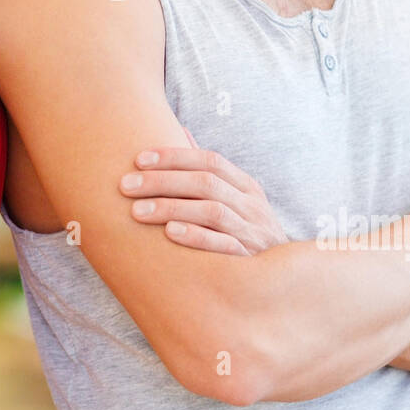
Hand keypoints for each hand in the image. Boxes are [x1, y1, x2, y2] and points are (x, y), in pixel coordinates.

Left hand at [120, 128, 288, 255]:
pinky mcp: (248, 259)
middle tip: (125, 185)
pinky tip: (169, 233)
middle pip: (206, 182)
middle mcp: (250, 205)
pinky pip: (223, 245)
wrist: (283, 278)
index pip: (209, 160)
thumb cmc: (245, 231)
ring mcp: (252, 232)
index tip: (138, 159)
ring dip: (172, 208)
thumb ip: (208, 168)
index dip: (174, 157)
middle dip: (162, 181)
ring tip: (137, 211)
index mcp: (245, 185)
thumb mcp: (236, 197)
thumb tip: (180, 130)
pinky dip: (196, 237)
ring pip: (211, 211)